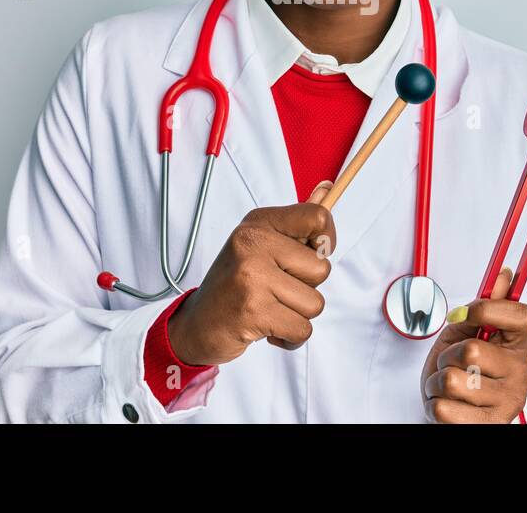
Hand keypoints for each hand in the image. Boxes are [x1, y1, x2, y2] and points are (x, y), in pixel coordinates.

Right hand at [167, 182, 335, 365]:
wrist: (198, 324)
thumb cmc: (236, 283)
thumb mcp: (261, 244)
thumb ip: (297, 222)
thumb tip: (328, 188)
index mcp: (258, 223)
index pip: (317, 218)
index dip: (326, 240)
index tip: (312, 253)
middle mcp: (253, 243)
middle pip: (322, 269)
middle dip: (306, 288)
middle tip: (276, 290)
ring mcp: (252, 276)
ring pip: (315, 304)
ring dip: (298, 315)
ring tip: (270, 309)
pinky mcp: (253, 311)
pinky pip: (302, 330)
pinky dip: (290, 337)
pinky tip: (268, 328)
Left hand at [420, 267, 526, 422]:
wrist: (451, 413)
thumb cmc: (459, 370)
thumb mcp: (464, 334)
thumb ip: (481, 308)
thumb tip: (505, 274)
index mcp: (520, 346)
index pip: (520, 315)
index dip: (486, 309)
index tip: (467, 316)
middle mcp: (522, 374)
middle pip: (472, 349)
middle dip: (448, 356)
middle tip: (451, 365)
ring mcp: (509, 402)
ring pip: (452, 380)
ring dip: (437, 383)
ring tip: (447, 388)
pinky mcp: (490, 426)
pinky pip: (443, 407)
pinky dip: (435, 406)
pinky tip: (448, 406)